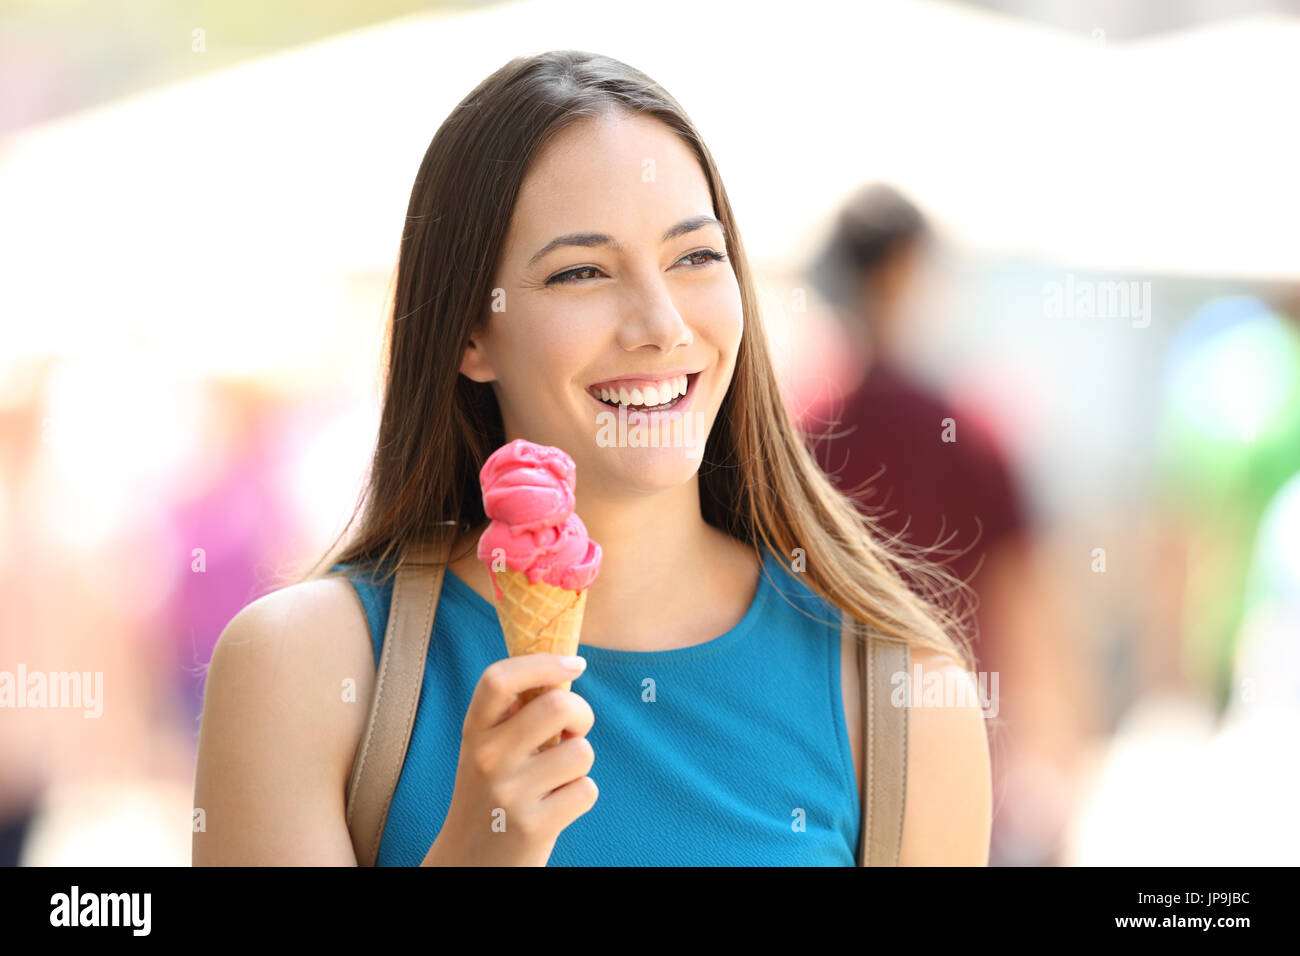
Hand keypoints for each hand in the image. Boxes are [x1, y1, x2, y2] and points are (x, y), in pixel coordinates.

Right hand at [422, 653, 596, 865]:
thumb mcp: (488, 750)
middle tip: (574, 731)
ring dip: (580, 763)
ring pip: (581, 751)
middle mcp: (487, 758)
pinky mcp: (534, 826)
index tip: (574, 664)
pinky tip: (556, 806)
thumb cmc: (492, 794)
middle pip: (559, 706)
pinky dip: (580, 795)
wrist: (470, 862)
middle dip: (582, 714)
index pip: (500, 678)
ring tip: (556, 778)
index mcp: (474, 732)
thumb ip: (517, 714)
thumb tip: (568, 668)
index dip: (543, 662)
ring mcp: (509, 793)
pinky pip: (586, 790)